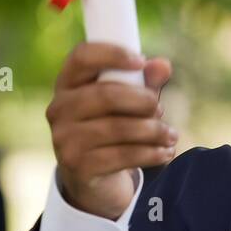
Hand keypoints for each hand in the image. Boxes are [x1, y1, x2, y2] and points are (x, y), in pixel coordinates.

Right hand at [46, 42, 174, 218]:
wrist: (92, 175)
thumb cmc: (111, 126)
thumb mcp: (128, 102)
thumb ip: (144, 82)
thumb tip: (163, 65)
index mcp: (67, 83)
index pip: (81, 57)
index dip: (111, 54)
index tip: (141, 61)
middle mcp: (59, 109)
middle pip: (105, 95)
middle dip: (142, 101)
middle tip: (160, 109)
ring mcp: (64, 139)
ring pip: (118, 128)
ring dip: (153, 131)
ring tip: (171, 135)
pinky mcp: (78, 166)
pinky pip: (122, 155)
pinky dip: (151, 153)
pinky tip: (165, 152)